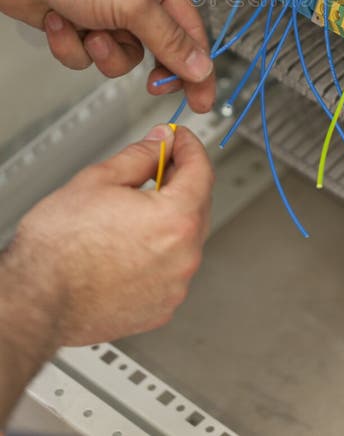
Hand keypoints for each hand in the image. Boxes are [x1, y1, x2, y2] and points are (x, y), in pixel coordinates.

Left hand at [0, 0, 214, 112]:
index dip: (198, 66)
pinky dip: (72, 44)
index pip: (190, 30)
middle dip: (145, 62)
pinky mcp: (77, 23)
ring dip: (102, 51)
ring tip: (88, 30)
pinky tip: (60, 21)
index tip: (202, 98)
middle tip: (152, 84)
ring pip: (119, 57)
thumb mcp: (134, 3)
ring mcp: (105, 11)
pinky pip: (86, 54)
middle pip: (156, 49)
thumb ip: (170, 40)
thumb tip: (199, 65)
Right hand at [6, 125, 212, 344]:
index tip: (180, 139)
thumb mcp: (99, 179)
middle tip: (157, 165)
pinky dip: (159, 254)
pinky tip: (131, 245)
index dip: (190, 147)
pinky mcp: (161, 308)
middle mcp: (184, 256)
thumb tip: (160, 143)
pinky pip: (171, 270)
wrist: (36, 301)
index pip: (201, 170)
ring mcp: (174, 286)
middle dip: (181, 181)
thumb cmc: (58, 249)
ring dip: (170, 219)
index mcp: (175, 219)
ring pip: (185, 239)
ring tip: (133, 211)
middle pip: (199, 204)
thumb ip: (140, 156)